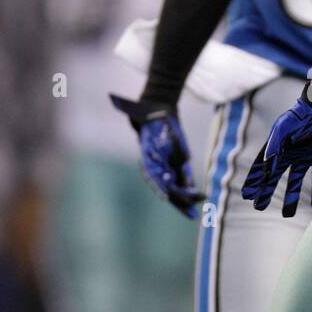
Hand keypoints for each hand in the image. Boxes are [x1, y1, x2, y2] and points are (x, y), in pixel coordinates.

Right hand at [110, 94, 202, 217]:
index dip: (157, 184)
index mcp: (147, 155)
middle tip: (188, 213)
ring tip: (196, 214)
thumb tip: (112, 98)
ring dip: (185, 200)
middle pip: (166, 185)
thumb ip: (127, 106)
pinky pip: (185, 178)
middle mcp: (157, 163)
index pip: (151, 173)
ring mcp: (168, 165)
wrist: (156, 113)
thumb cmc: (145, 112)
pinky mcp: (179, 163)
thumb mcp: (137, 107)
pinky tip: (200, 198)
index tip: (164, 196)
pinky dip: (191, 188)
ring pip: (177, 186)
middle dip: (176, 200)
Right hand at [241, 94, 311, 217]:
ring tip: (288, 214)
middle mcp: (288, 154)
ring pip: (295, 181)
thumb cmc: (301, 115)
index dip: (254, 181)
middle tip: (259, 207)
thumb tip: (268, 169)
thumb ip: (275, 147)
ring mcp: (304, 156)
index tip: (246, 195)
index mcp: (277, 148)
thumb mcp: (283, 129)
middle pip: (275, 177)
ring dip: (291, 197)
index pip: (262, 168)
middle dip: (266, 192)